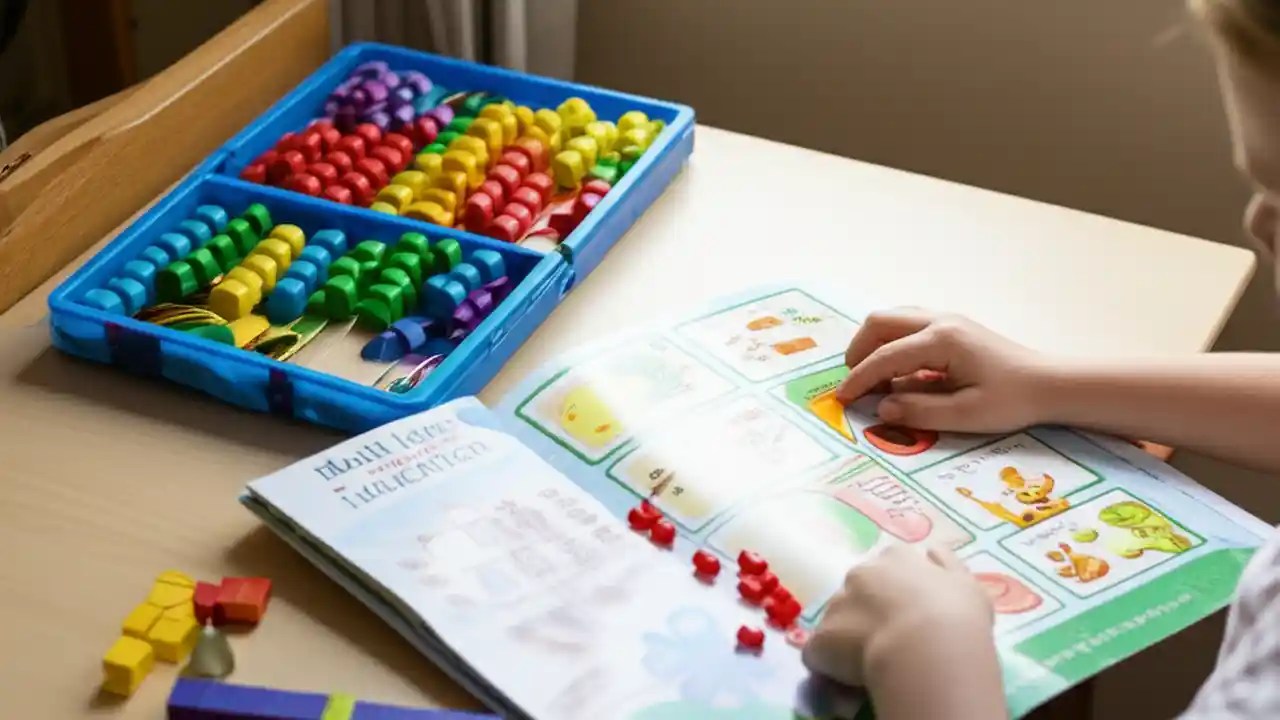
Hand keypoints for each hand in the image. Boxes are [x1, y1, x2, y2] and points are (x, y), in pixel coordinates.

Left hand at [802, 544, 993, 688]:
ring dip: (848, 637)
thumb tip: (931, 552)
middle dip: (867, 611)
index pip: (888, 568)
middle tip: (889, 638)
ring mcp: (836, 604)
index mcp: (895, 558)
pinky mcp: (821, 638)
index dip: (894, 592)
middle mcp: (860, 573)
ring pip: (837, 620)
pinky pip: (820, 652)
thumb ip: (946, 565)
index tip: (906, 613)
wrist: (928, 647)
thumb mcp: (966, 583)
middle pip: (857, 591)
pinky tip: (851, 677)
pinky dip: (831, 665)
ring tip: (870, 661)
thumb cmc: (956, 615)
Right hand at [835, 308, 1047, 432]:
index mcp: (942, 341)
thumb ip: (920, 411)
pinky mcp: (951, 325)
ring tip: (873, 378)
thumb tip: (882, 408)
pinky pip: (907, 324)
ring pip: (892, 318)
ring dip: (874, 344)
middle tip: (855, 383)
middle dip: (859, 351)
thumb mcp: (967, 415)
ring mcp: (946, 318)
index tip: (842, 399)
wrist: (1050, 383)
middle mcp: (940, 321)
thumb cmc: (1012, 400)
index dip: (859, 378)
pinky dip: (891, 343)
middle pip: (880, 321)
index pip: (886, 356)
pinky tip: (899, 371)